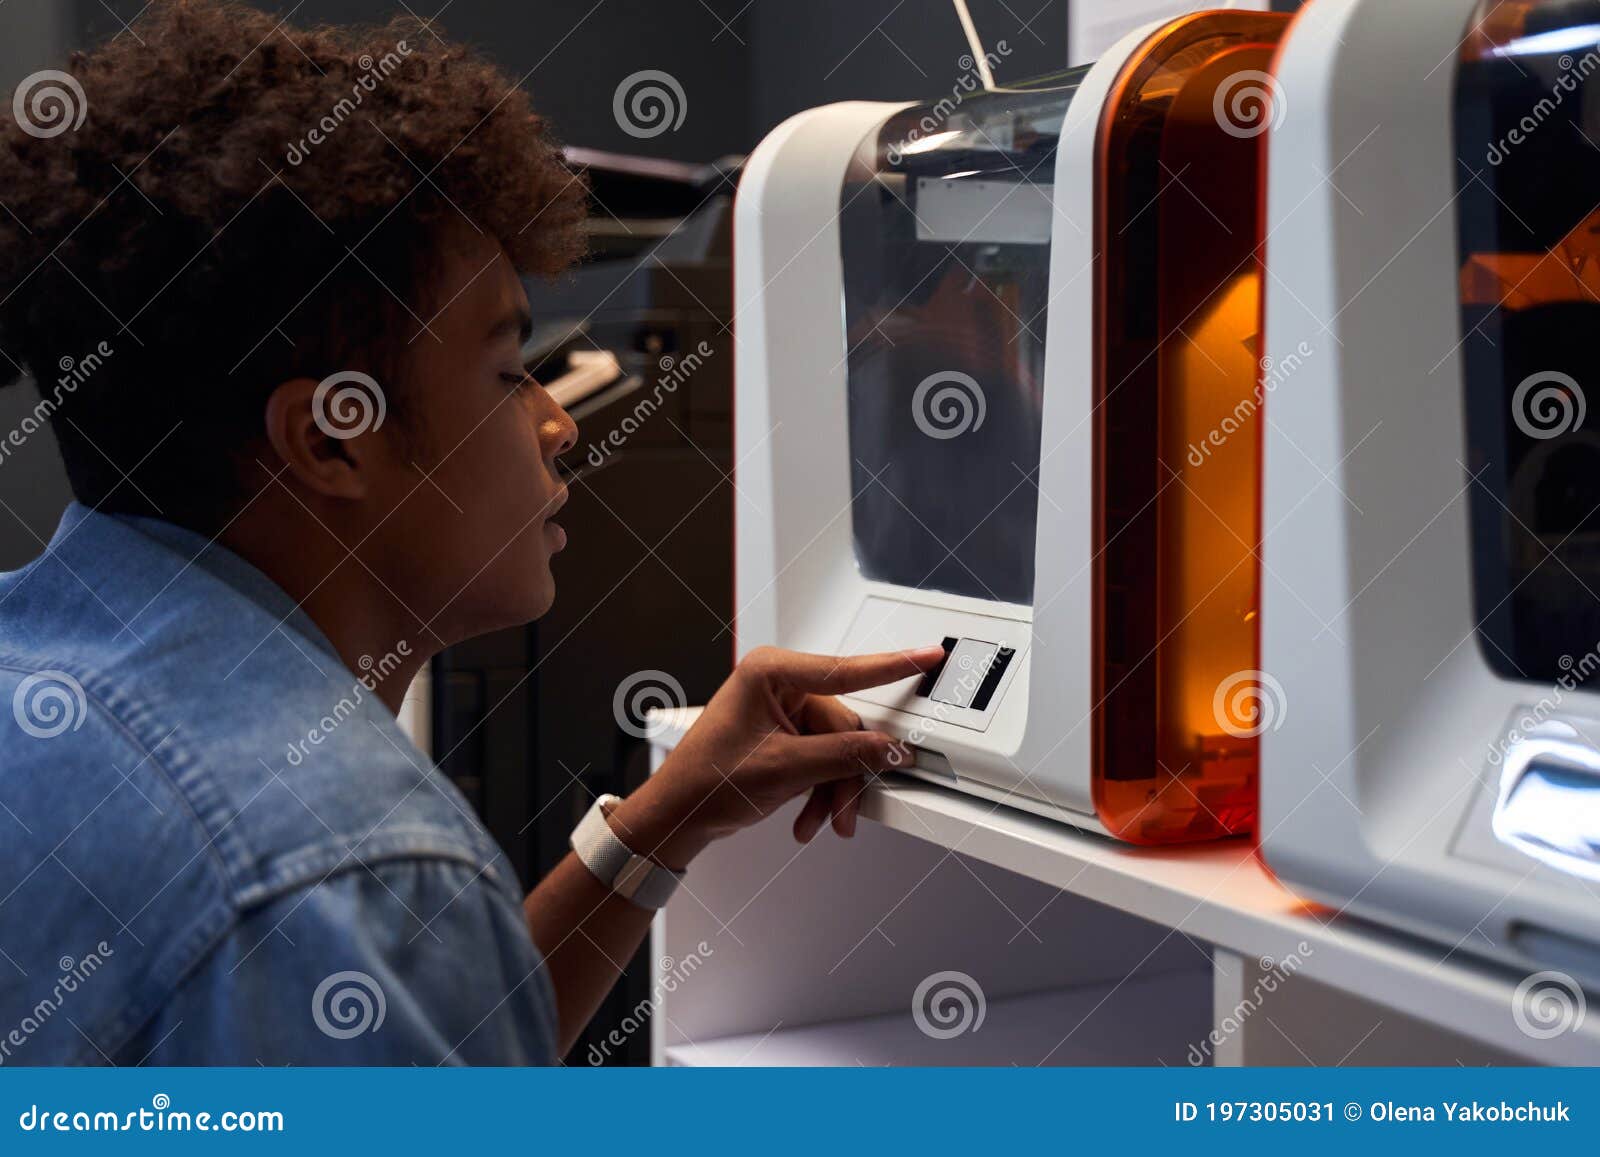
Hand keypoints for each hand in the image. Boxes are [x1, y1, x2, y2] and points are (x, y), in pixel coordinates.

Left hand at [606, 644, 945, 869]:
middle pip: (844, 725)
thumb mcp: (785, 769)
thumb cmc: (705, 781)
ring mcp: (782, 711)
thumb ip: (845, 755)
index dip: (894, 665)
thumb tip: (890, 749)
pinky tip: (808, 817)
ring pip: (837, 748)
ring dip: (832, 789)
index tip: (928, 654)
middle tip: (846, 810)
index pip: (846, 669)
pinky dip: (819, 790)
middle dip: (846, 774)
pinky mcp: (784, 735)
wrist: (677, 816)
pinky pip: (822, 757)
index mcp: (771, 671)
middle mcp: (778, 684)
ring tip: (821, 821)